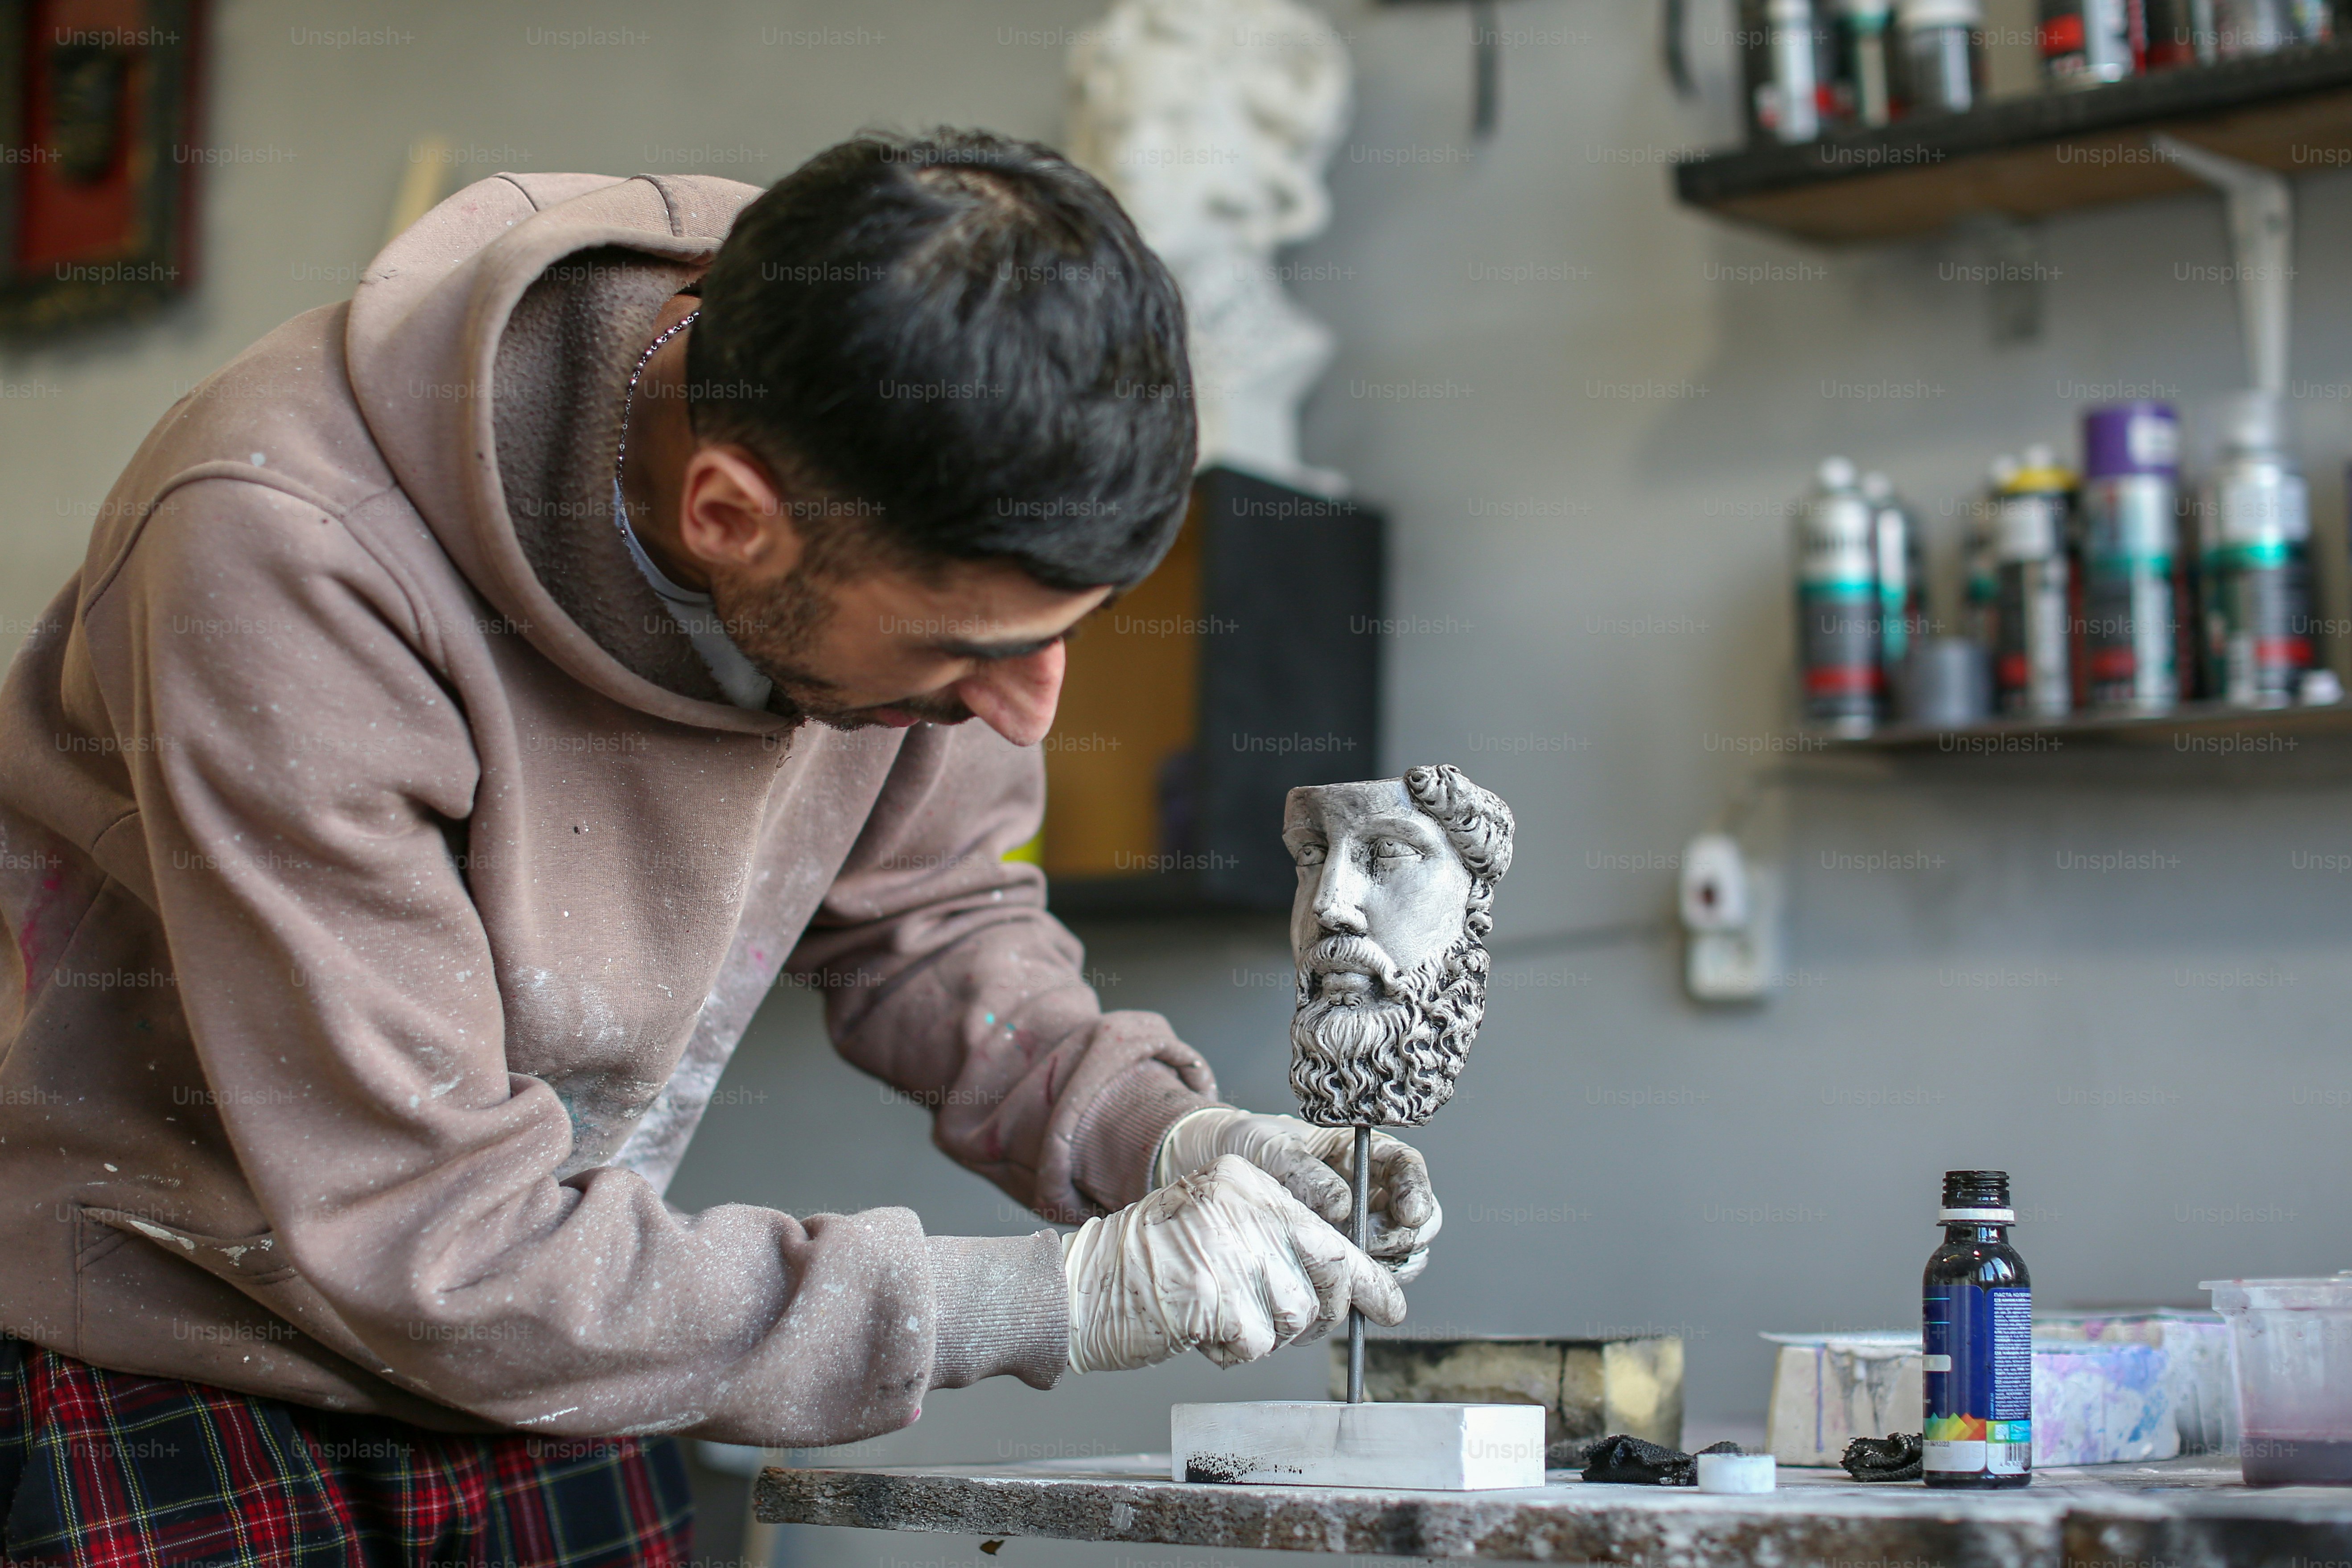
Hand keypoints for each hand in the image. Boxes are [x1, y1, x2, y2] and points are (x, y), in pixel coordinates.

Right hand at [1063, 1155, 1405, 1373]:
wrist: (1080, 1288)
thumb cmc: (1149, 1266)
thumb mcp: (1216, 1228)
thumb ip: (1275, 1242)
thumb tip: (1351, 1281)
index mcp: (1245, 1180)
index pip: (1329, 1228)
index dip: (1367, 1276)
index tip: (1390, 1306)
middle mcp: (1243, 1205)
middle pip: (1327, 1273)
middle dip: (1323, 1312)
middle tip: (1290, 1327)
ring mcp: (1230, 1249)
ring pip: (1296, 1315)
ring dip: (1266, 1333)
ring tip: (1219, 1316)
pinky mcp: (1215, 1295)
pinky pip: (1256, 1344)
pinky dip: (1232, 1351)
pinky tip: (1199, 1331)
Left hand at [1153, 1107, 1441, 1281]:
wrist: (1210, 1167)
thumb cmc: (1247, 1145)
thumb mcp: (1273, 1147)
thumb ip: (1308, 1174)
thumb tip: (1343, 1209)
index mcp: (1362, 1154)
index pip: (1408, 1170)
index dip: (1417, 1192)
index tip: (1408, 1214)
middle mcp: (1368, 1194)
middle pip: (1414, 1223)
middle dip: (1401, 1239)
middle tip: (1369, 1246)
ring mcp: (1355, 1230)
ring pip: (1395, 1259)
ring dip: (1381, 1270)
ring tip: (1344, 1269)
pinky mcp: (1333, 1261)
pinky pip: (1358, 1283)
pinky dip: (1351, 1291)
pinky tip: (1328, 1290)